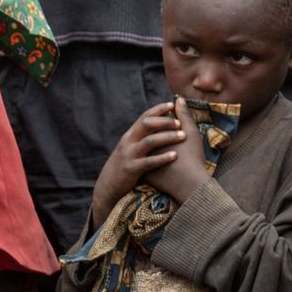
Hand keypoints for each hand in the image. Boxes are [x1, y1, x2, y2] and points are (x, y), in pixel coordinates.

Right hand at [91, 102, 189, 225]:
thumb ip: (140, 138)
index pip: (144, 117)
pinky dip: (162, 158)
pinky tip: (175, 156)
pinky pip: (149, 162)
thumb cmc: (123, 167)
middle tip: (180, 122)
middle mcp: (128, 142)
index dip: (158, 109)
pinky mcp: (131, 169)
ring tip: (183, 136)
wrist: (107, 187)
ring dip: (168, 136)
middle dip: (165, 121)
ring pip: (150, 141)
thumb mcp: (129, 149)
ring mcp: (129, 155)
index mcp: (129, 135)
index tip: (172, 104)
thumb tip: (156, 127)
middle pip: (147, 124)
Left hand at [141, 98, 210, 200]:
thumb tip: (178, 98)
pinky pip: (143, 167)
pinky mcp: (144, 176)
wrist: (189, 185)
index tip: (171, 121)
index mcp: (152, 136)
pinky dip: (149, 163)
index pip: (151, 123)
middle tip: (163, 135)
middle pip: (144, 137)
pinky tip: (156, 161)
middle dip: (152, 134)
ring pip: (141, 153)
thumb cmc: (192, 157)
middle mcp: (144, 148)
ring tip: (160, 148)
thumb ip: (183, 114)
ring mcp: (142, 162)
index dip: (161, 120)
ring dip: (148, 149)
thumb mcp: (190, 132)